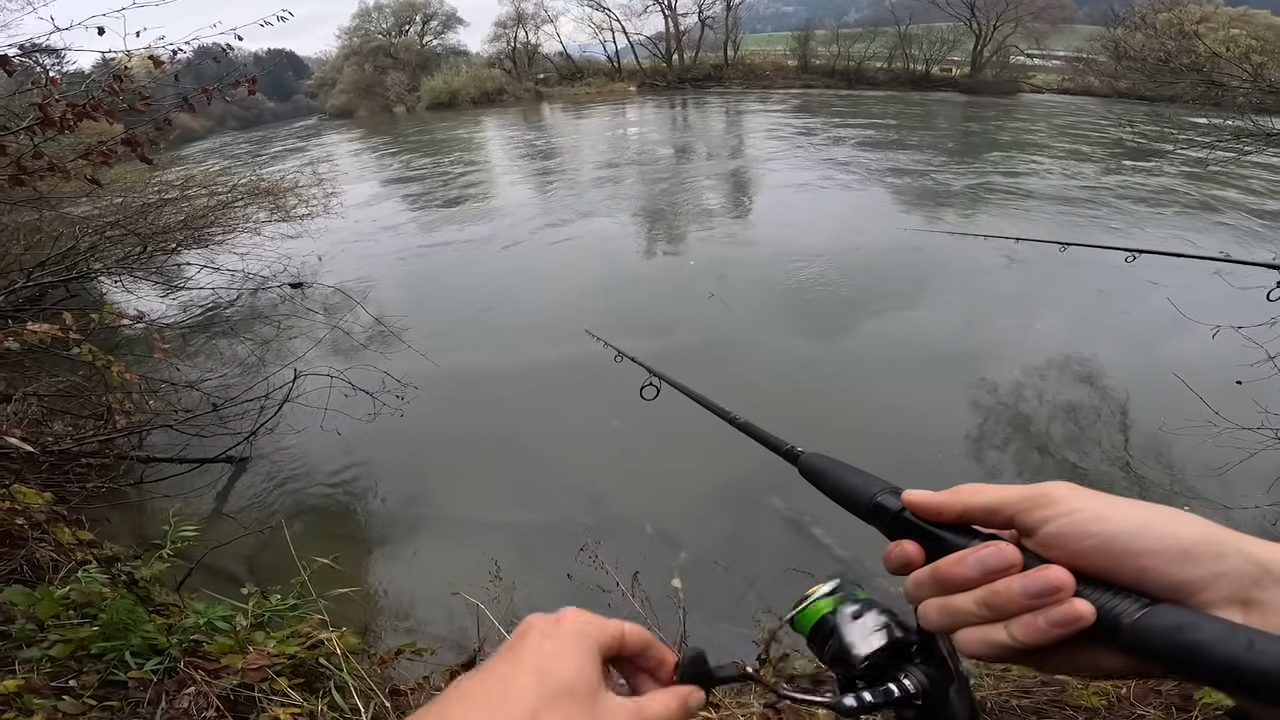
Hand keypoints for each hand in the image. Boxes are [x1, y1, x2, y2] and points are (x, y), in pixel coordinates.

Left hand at [410, 607, 705, 719]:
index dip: (665, 666)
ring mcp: (519, 645)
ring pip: (577, 662)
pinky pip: (549, 672)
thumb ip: (662, 709)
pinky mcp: (499, 670)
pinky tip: (574, 717)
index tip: (682, 695)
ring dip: (604, 688)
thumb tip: (697, 696)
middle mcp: (548, 625)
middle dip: (636, 680)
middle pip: (607, 646)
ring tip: (614, 717)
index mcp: (580, 626)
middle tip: (653, 712)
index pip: (638, 637)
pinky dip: (572, 691)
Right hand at [881, 481, 1279, 677]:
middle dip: (967, 575)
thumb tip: (911, 498)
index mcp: (989, 538)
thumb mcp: (1049, 503)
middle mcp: (990, 583)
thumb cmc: (1132, 536)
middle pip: (929, 593)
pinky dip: (1036, 628)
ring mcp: (1010, 624)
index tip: (909, 551)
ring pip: (960, 628)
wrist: (1198, 595)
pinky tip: (1078, 613)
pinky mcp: (1035, 660)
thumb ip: (973, 504)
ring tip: (1066, 584)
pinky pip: (1003, 652)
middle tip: (1015, 557)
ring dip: (1009, 602)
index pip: (920, 553)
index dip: (906, 554)